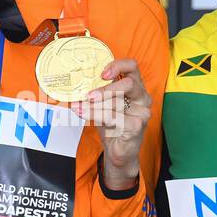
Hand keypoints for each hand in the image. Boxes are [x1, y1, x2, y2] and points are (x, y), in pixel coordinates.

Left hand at [71, 58, 151, 191]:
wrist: (118, 151)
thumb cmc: (112, 125)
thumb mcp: (102, 105)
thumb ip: (95, 94)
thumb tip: (74, 86)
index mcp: (135, 86)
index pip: (132, 66)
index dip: (118, 65)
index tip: (102, 73)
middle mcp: (142, 97)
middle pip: (129, 84)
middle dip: (106, 89)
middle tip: (89, 96)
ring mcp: (142, 112)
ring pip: (118, 102)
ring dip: (95, 106)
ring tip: (79, 107)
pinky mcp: (138, 126)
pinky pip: (114, 118)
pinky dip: (96, 116)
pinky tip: (85, 116)